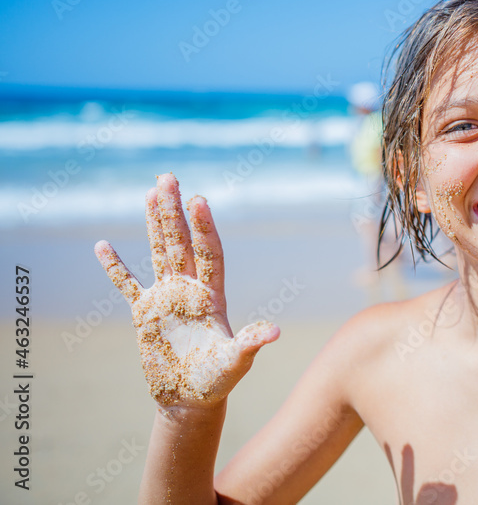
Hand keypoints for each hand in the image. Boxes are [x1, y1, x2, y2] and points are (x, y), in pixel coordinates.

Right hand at [95, 173, 278, 407]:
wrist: (190, 400)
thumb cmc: (217, 382)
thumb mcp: (236, 362)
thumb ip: (250, 343)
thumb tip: (275, 332)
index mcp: (212, 296)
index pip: (209, 253)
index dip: (204, 228)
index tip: (199, 200)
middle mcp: (190, 290)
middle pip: (182, 242)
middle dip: (175, 211)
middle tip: (168, 177)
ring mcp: (167, 298)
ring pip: (160, 252)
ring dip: (155, 223)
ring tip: (151, 192)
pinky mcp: (145, 313)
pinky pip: (127, 284)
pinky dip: (115, 267)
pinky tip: (103, 245)